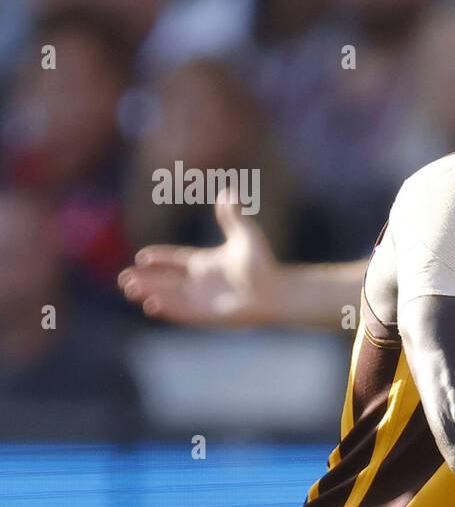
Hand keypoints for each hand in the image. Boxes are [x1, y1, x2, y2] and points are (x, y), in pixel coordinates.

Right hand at [118, 191, 279, 325]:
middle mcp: (200, 282)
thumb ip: (232, 216)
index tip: (141, 256)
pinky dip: (167, 308)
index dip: (159, 258)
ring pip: (169, 296)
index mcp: (205, 263)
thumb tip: (228, 191)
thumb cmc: (263, 264)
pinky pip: (182, 312)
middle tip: (124, 278)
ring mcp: (203, 299)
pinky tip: (151, 305)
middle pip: (165, 281)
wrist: (277, 292)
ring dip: (150, 293)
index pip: (175, 260)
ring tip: (130, 289)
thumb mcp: (245, 236)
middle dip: (145, 280)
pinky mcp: (208, 315)